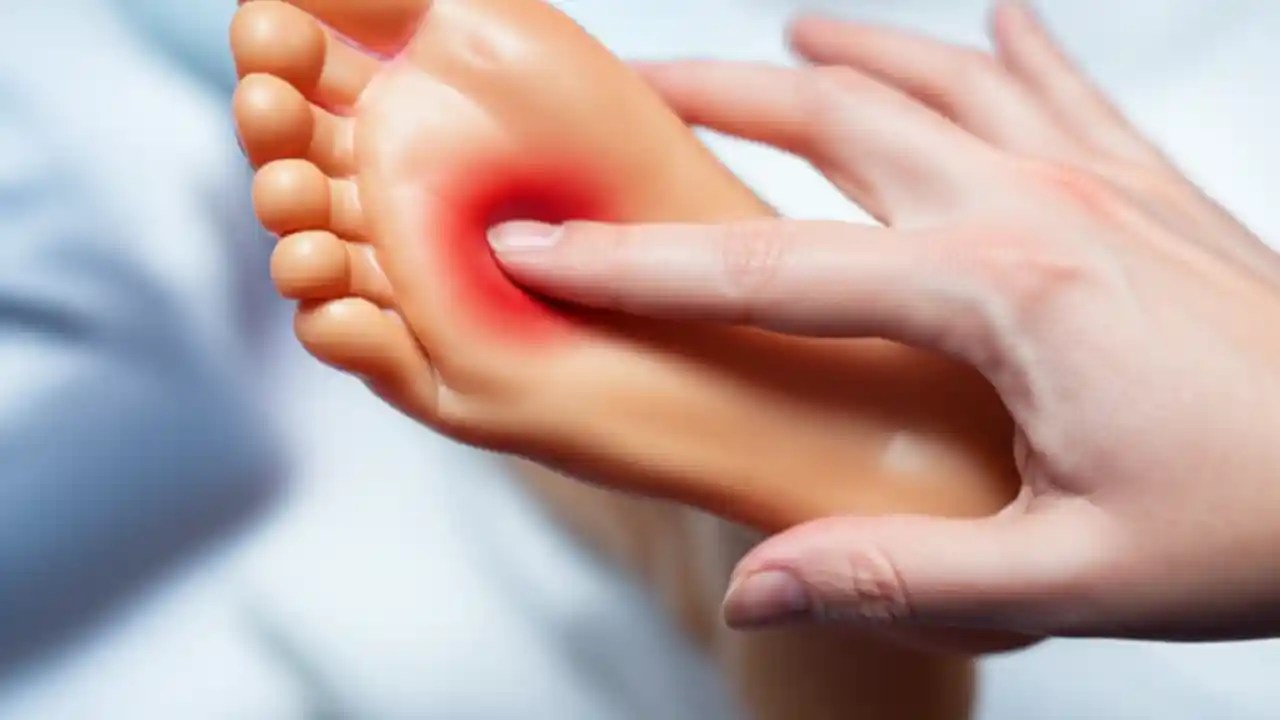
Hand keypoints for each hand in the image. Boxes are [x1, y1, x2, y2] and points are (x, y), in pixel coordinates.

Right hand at [486, 1, 1279, 640]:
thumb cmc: (1264, 523)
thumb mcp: (1069, 578)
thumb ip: (902, 574)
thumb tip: (762, 588)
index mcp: (999, 292)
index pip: (766, 268)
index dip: (636, 259)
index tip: (543, 237)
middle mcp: (1037, 206)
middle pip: (835, 119)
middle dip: (712, 101)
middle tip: (626, 90)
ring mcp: (1098, 179)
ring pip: (937, 76)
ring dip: (846, 51)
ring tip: (778, 37)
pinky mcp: (1149, 187)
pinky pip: (1062, 85)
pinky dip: (1010, 49)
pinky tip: (990, 22)